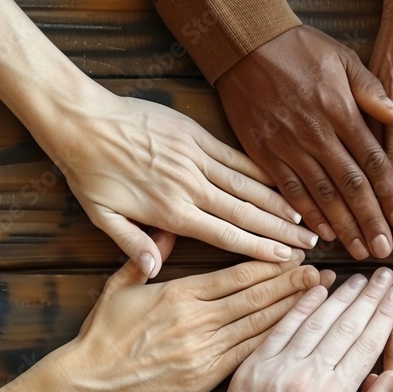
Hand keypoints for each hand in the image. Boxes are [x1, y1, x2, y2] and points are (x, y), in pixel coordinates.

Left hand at [43, 87, 317, 276]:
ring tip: (306, 217)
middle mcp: (190, 187)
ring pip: (248, 185)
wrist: (82, 120)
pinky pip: (237, 157)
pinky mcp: (197, 136)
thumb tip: (156, 272)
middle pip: (246, 213)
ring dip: (280, 203)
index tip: (286, 260)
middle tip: (310, 244)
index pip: (226, 235)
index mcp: (170, 212)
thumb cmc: (88, 172)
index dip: (260, 249)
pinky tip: (283, 178)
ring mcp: (197, 159)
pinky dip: (262, 170)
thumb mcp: (101, 216)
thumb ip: (132, 245)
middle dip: (281, 231)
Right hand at [61, 232, 328, 391]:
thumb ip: (147, 257)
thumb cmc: (100, 336)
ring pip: (259, 324)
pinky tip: (300, 334)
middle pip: (257, 297)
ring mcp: (205, 349)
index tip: (297, 253)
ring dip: (293, 310)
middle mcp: (199, 320)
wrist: (86, 385)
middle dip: (293, 282)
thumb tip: (167, 230)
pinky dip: (276, 342)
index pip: (237, 275)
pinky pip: (250, 354)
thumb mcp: (119, 288)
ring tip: (322, 297)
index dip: (271, 264)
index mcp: (180, 294)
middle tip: (323, 271)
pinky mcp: (207, 376)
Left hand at [162, 268, 392, 391]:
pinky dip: (302, 306)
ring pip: (316, 321)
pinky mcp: (253, 365)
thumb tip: (388, 376)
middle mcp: (307, 376)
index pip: (367, 345)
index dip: (384, 316)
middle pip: (346, 326)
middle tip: (385, 275)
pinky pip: (282, 327)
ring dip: (340, 295)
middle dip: (369, 297)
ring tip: (359, 279)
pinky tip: (318, 289)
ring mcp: (278, 367)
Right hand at [217, 25, 392, 259]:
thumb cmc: (298, 48)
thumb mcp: (342, 57)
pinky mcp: (263, 152)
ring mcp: (287, 145)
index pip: (372, 161)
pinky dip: (306, 214)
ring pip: (321, 195)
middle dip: (369, 220)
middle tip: (385, 250)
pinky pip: (288, 190)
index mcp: (340, 110)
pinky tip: (322, 235)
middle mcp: (315, 133)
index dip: (390, 194)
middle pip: (350, 186)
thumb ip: (372, 90)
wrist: (243, 42)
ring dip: (343, 226)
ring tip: (359, 251)